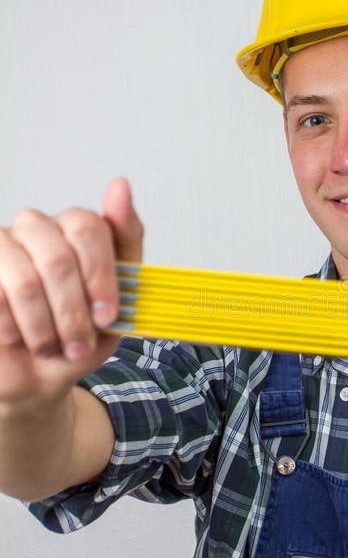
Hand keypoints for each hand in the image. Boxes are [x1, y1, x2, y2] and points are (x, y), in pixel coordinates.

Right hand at [0, 177, 142, 413]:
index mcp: (75, 226)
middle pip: (58, 258)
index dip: (100, 277)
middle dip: (73, 313)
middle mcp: (36, 227)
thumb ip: (126, 241)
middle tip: (80, 343)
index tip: (108, 315)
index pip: (87, 228)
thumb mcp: (120, 298)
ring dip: (46, 328)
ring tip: (53, 348)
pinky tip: (21, 339)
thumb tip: (120, 184)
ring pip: (26, 281)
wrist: (40, 373)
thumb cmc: (81, 334)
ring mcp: (1, 246)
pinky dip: (16, 331)